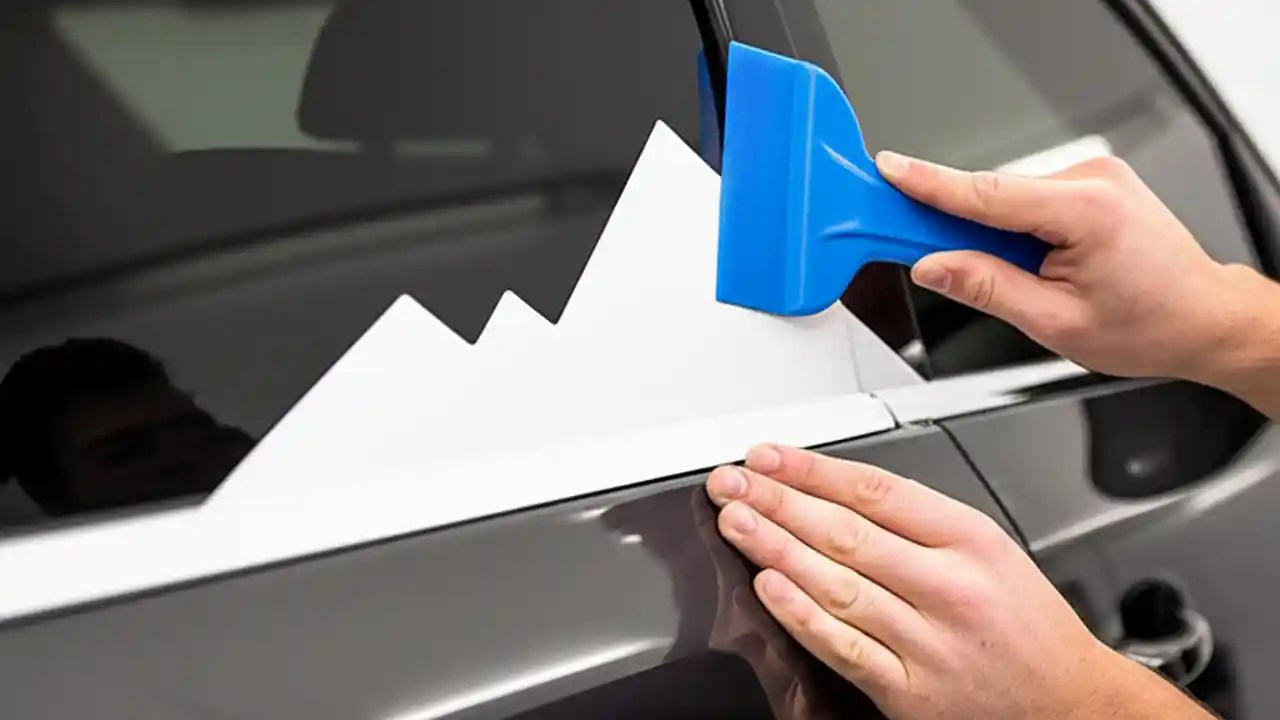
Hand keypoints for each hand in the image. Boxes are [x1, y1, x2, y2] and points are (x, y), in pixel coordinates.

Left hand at [705, 445, 1213, 718]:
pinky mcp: (911, 693)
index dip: (811, 470)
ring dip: (777, 549)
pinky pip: (845, 648)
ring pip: (839, 585)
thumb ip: (919, 519)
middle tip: (731, 483)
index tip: (767, 456)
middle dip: (778, 502)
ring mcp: (928, 643)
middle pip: (847, 534)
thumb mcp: (991, 548)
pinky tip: (770, 587)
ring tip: (736, 522)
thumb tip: (834, 488)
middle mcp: (950, 589)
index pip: (875, 492)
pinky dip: (803, 616)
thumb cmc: (1027, 624)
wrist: (1071, 704)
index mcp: (971, 541)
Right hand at [875, 151, 1265, 384]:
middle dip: (956, 228)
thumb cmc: (1149, 324)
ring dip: (993, 235)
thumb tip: (934, 267)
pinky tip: (1035, 263)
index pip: (986, 192)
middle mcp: (1092, 180)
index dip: (928, 184)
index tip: (888, 172)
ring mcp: (1094, 176)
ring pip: (1008, 200)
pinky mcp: (1092, 183)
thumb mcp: (1055, 322)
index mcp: (1085, 211)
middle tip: (925, 258)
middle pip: (992, 195)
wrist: (1202, 318)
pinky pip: (1029, 200)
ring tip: (1024, 280)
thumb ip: (987, 288)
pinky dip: (1015, 229)